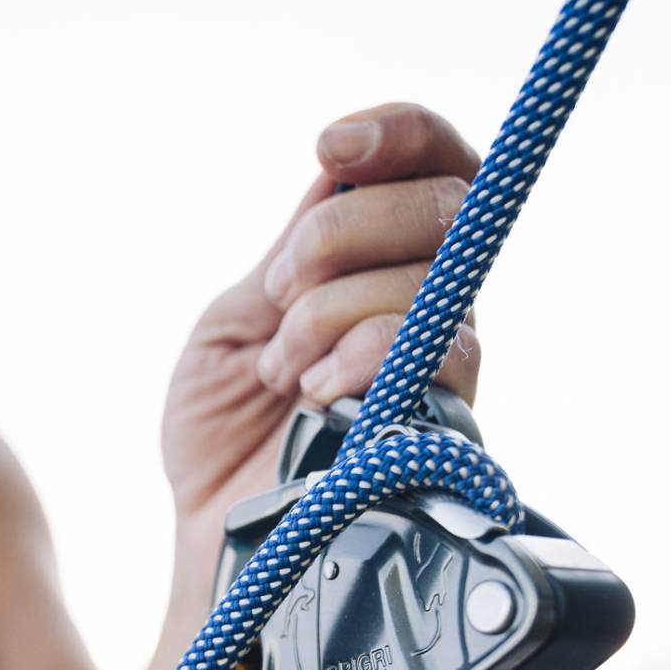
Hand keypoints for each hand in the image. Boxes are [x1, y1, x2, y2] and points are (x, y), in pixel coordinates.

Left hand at [162, 102, 485, 538]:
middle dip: (341, 234)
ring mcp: (448, 361)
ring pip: (434, 278)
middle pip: (446, 202)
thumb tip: (342, 167)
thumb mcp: (237, 316)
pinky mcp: (453, 422)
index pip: (432, 161)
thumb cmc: (223, 431)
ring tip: (285, 372)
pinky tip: (319, 395)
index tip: (331, 144)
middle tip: (278, 297)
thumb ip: (296, 246)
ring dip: (332, 312)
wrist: (217, 536)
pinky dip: (367, 353)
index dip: (400, 132)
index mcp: (379, 260)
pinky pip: (443, 350)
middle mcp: (433, 300)